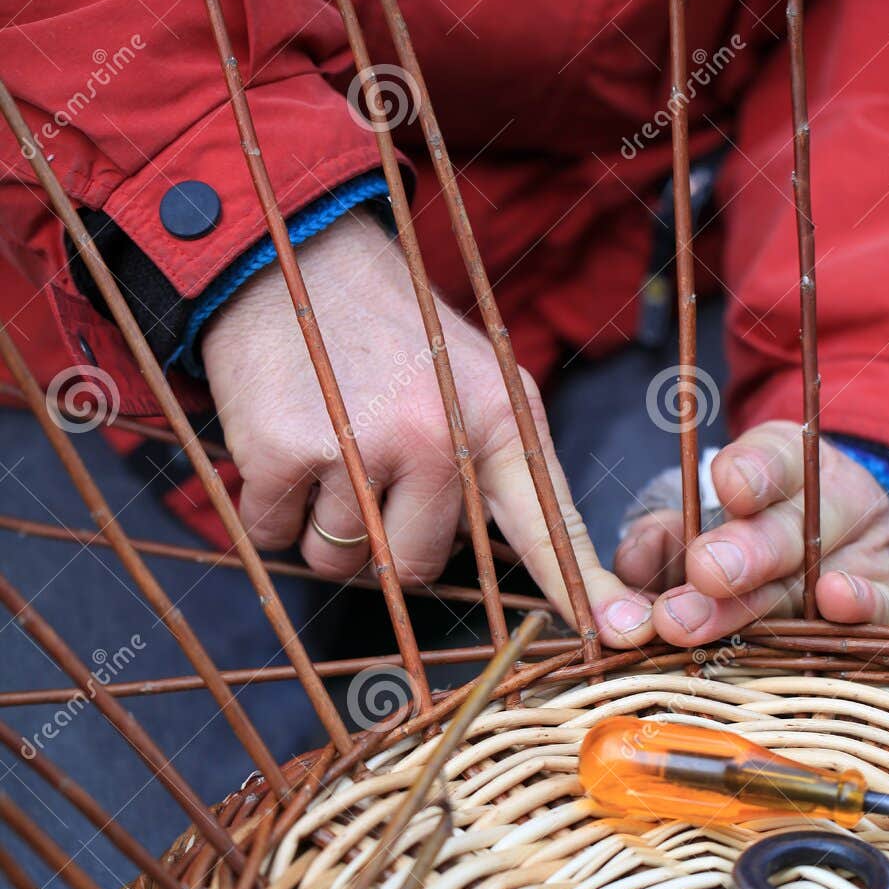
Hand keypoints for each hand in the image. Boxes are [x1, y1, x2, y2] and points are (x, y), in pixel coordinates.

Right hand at [202, 211, 655, 646]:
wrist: (290, 258)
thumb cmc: (390, 333)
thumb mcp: (473, 377)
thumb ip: (496, 461)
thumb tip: (527, 560)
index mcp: (499, 418)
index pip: (546, 524)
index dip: (580, 586)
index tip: (617, 630)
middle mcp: (440, 437)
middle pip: (418, 567)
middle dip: (386, 536)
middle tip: (369, 466)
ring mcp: (364, 446)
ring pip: (342, 560)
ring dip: (323, 524)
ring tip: (328, 444)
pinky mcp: (288, 452)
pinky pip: (278, 535)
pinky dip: (271, 508)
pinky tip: (283, 443)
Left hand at [614, 421, 888, 643]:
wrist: (865, 564)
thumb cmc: (767, 538)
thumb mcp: (714, 520)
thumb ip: (665, 540)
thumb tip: (628, 567)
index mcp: (783, 469)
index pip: (771, 459)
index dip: (751, 471)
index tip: (729, 486)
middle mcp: (827, 507)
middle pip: (781, 530)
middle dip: (743, 551)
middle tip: (705, 570)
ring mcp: (864, 554)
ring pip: (810, 577)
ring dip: (758, 600)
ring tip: (706, 618)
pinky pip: (882, 605)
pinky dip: (861, 603)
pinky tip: (836, 599)